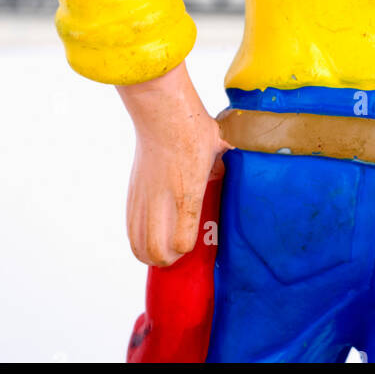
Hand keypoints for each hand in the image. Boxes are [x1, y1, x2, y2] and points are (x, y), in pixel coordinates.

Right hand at [117, 61, 227, 265]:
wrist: (162, 113)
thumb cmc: (194, 130)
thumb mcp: (221, 153)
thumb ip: (229, 170)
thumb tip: (243, 178)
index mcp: (188, 191)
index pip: (181, 242)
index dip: (188, 250)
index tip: (196, 243)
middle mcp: (163, 199)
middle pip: (156, 252)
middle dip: (169, 260)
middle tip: (181, 252)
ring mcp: (144, 197)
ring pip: (139, 245)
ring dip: (152, 254)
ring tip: (165, 249)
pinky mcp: (133, 192)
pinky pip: (130, 228)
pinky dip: (138, 239)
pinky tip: (149, 236)